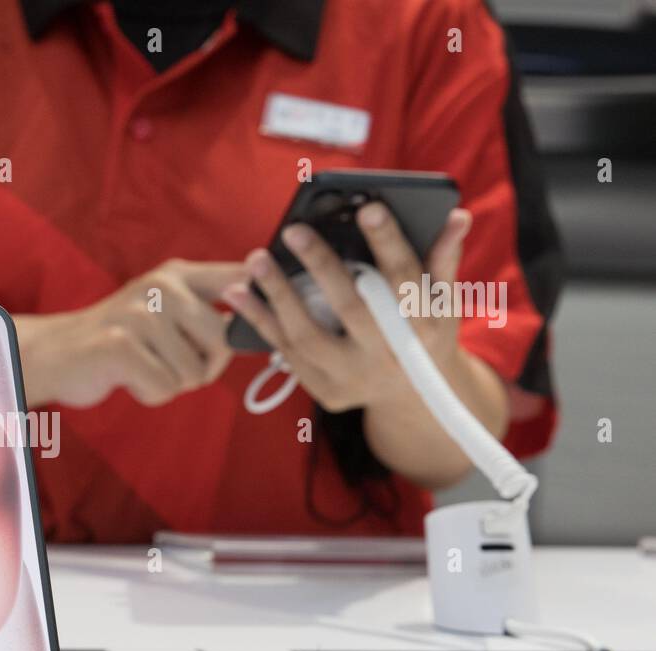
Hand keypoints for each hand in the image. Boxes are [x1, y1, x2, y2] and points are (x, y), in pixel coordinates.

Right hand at [16, 259, 243, 407]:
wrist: (57, 352)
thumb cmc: (120, 338)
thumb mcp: (163, 308)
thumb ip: (207, 307)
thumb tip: (261, 320)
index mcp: (177, 275)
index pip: (239, 278)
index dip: (261, 304)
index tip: (267, 319)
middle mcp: (162, 287)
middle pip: (222, 342)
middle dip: (203, 367)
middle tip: (170, 363)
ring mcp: (140, 314)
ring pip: (193, 373)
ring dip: (170, 383)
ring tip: (141, 366)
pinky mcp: (121, 345)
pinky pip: (165, 388)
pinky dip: (149, 393)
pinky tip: (128, 377)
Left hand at [221, 203, 472, 411]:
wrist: (414, 399)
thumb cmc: (424, 335)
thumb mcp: (444, 304)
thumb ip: (442, 260)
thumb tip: (455, 215)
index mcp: (422, 328)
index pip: (404, 278)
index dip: (388, 242)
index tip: (368, 207)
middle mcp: (387, 356)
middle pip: (350, 307)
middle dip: (321, 266)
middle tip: (293, 230)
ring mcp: (354, 379)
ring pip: (308, 335)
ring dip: (276, 295)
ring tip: (257, 259)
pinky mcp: (326, 392)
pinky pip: (285, 352)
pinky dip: (260, 321)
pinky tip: (239, 293)